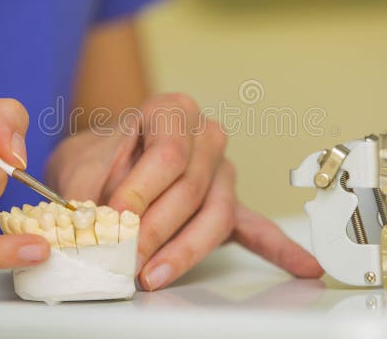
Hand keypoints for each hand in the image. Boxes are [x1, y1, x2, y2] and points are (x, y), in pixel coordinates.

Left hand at [46, 93, 322, 289]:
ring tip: (155, 274)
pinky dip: (279, 250)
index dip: (141, 190)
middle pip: (191, 187)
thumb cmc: (96, 162)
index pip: (167, 154)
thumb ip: (86, 195)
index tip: (115, 217)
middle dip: (156, 228)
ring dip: (184, 249)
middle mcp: (204, 137)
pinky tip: (305, 267)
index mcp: (172, 112)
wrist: (101, 166)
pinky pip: (256, 228)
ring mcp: (221, 173)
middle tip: (126, 256)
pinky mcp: (227, 205)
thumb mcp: (80, 166)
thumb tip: (94, 228)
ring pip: (215, 214)